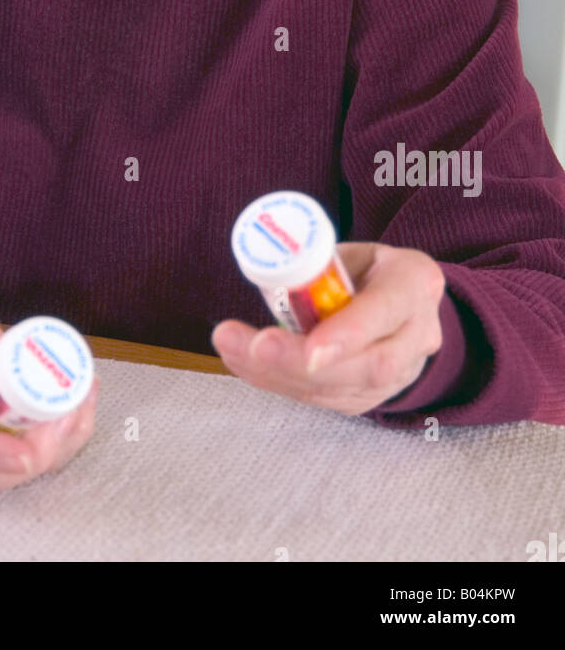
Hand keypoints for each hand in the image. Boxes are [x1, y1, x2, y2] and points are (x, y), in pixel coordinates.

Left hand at [211, 243, 445, 415]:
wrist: (405, 305)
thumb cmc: (369, 270)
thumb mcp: (354, 251)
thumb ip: (321, 264)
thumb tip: (267, 269)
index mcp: (416, 283)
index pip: (387, 310)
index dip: (349, 334)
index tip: (312, 350)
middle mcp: (417, 335)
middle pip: (369, 365)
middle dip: (304, 362)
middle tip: (255, 346)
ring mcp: (399, 375)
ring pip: (342, 388)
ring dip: (279, 372)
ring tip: (231, 346)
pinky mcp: (368, 397)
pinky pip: (322, 398)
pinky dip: (276, 380)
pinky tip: (241, 360)